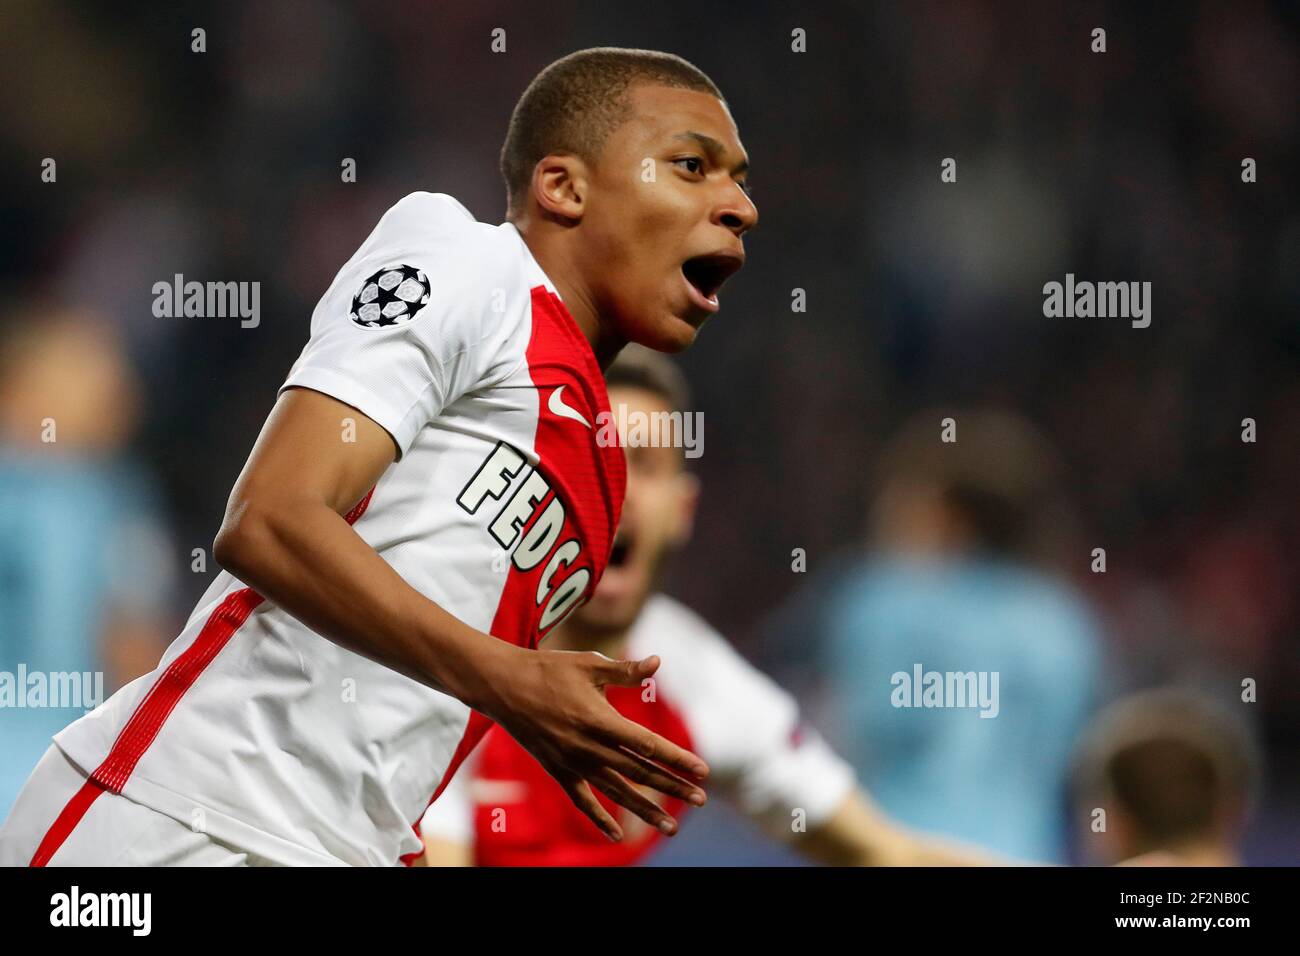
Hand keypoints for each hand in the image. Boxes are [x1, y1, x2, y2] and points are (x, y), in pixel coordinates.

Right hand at [480, 646, 708, 841]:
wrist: (503, 686)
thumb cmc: (549, 669)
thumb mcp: (589, 664)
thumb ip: (625, 671)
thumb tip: (657, 662)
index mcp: (600, 720)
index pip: (648, 746)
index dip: (677, 759)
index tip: (702, 771)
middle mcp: (588, 747)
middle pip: (639, 772)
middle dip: (672, 787)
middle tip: (701, 800)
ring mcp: (572, 762)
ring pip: (616, 792)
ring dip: (645, 810)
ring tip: (671, 827)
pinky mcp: (557, 770)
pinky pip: (581, 801)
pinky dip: (599, 818)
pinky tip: (617, 836)